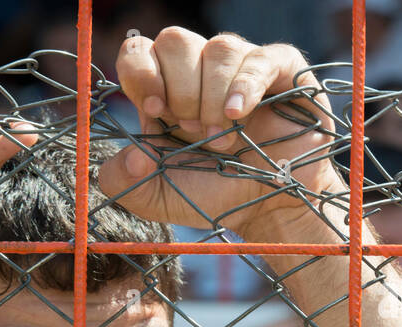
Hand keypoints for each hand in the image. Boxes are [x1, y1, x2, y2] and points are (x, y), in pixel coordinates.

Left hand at [99, 30, 339, 237]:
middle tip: (192, 132)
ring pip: (218, 48)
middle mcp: (199, 70)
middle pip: (175, 41)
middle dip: (180, 91)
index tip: (154, 109)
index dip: (141, 73)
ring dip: (213, 100)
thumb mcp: (152, 197)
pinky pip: (261, 58)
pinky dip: (245, 85)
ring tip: (220, 141)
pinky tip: (239, 114)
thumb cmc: (208, 195)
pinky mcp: (281, 71)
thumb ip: (121, 180)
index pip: (138, 52)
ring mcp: (240, 66)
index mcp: (162, 89)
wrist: (263, 209)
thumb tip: (129, 155)